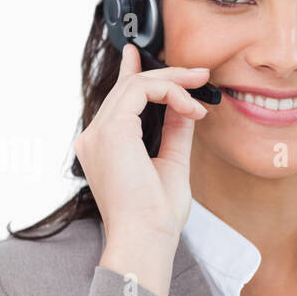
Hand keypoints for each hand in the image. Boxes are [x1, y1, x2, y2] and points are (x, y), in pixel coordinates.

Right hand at [74, 41, 210, 249]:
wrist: (146, 238)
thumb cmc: (156, 215)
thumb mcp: (171, 163)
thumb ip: (175, 132)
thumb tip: (185, 106)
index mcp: (104, 147)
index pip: (118, 101)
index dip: (131, 73)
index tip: (145, 56)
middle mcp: (95, 137)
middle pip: (129, 89)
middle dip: (167, 75)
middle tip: (200, 75)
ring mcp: (99, 133)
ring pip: (135, 85)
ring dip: (174, 82)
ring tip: (201, 87)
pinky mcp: (112, 131)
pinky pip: (142, 91)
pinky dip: (170, 92)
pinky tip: (191, 107)